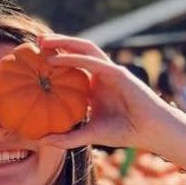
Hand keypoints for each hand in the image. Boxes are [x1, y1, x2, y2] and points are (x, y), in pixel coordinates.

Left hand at [36, 35, 179, 151]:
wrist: (151, 131)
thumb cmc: (125, 132)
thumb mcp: (90, 135)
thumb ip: (68, 137)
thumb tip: (41, 141)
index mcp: (95, 85)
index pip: (73, 67)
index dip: (55, 60)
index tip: (33, 60)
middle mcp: (101, 74)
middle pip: (77, 52)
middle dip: (57, 44)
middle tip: (34, 43)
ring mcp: (111, 71)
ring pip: (85, 49)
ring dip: (64, 43)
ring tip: (42, 43)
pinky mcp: (118, 73)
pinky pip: (94, 62)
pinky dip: (74, 59)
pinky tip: (56, 59)